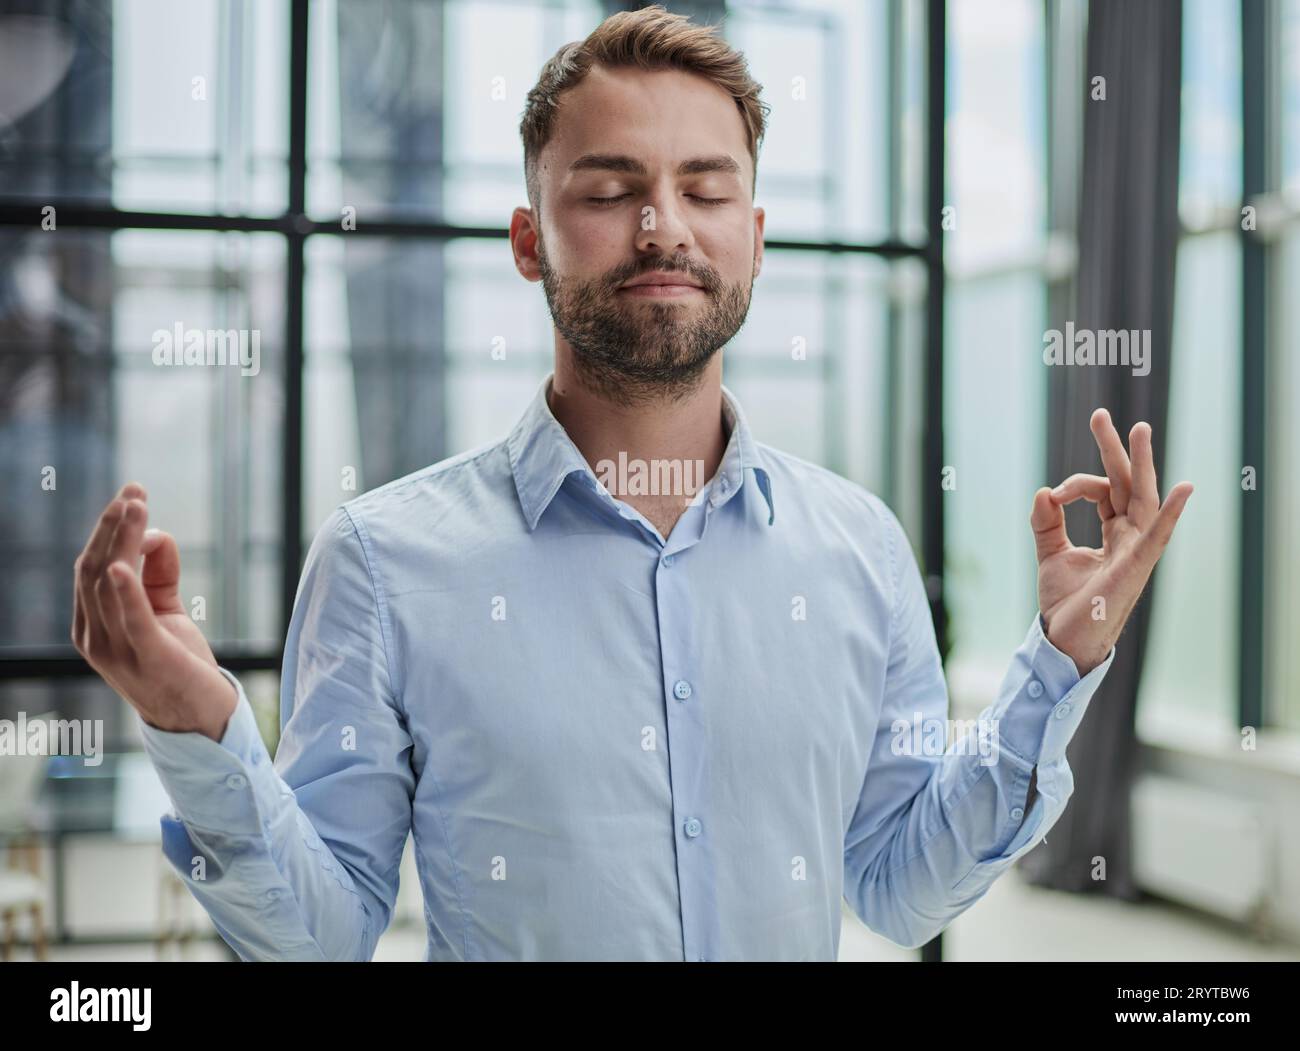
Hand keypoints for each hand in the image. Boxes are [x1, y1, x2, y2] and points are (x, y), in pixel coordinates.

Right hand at [72, 483, 237, 740]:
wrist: (199, 716)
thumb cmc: (178, 662)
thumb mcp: (164, 611)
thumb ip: (157, 574)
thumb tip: (156, 533)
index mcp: (93, 625)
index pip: (91, 568)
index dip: (108, 529)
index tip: (130, 495)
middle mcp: (95, 637)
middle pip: (96, 569)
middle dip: (114, 526)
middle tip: (134, 491)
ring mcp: (116, 650)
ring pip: (109, 585)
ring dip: (122, 542)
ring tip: (135, 507)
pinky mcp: (147, 657)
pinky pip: (130, 619)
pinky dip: (125, 590)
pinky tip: (124, 563)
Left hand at [1030, 409, 1192, 675]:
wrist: (1064, 641)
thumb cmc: (1066, 603)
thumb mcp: (1051, 554)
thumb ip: (1047, 522)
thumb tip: (1042, 491)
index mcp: (1114, 533)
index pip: (1103, 491)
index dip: (1077, 485)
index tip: (1053, 495)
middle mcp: (1130, 537)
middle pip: (1127, 484)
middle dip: (1117, 450)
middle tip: (1102, 416)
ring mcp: (1136, 551)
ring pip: (1142, 500)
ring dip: (1142, 465)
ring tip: (1139, 430)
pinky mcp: (1134, 568)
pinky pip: (1155, 537)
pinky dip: (1169, 513)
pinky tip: (1181, 489)